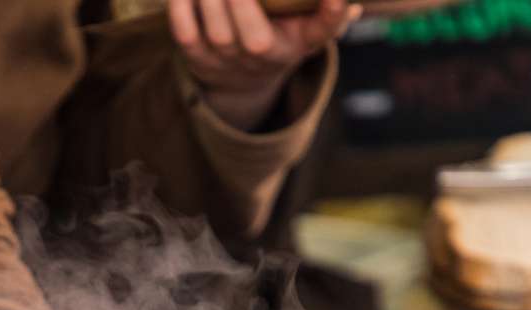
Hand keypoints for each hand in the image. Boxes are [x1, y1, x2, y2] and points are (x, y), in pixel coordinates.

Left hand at [169, 0, 361, 131]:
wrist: (242, 80)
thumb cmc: (280, 34)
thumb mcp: (306, 25)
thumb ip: (324, 12)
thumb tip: (350, 2)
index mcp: (300, 41)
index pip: (322, 32)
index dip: (332, 15)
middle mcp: (266, 56)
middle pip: (256, 38)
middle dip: (242, 0)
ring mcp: (229, 61)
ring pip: (218, 32)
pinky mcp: (198, 58)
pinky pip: (185, 33)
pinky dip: (181, 6)